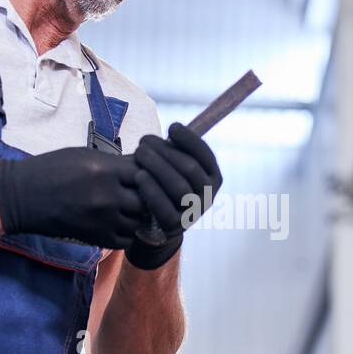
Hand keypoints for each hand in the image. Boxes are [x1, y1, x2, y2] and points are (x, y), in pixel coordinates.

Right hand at [0, 147, 145, 249]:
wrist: (23, 196)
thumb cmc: (51, 170)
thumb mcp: (85, 155)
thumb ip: (115, 163)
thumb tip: (143, 165)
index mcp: (105, 170)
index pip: (146, 172)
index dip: (147, 173)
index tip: (141, 174)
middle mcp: (107, 196)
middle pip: (146, 199)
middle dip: (145, 195)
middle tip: (138, 192)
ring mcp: (103, 219)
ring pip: (138, 221)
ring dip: (137, 215)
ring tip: (127, 208)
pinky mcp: (96, 237)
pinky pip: (126, 239)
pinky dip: (127, 233)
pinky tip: (119, 223)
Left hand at [125, 123, 222, 269]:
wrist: (155, 222)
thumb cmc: (164, 183)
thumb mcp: (175, 165)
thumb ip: (177, 150)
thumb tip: (175, 128)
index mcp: (213, 178)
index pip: (206, 156)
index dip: (190, 140)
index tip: (172, 126)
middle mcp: (207, 196)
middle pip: (190, 169)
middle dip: (166, 151)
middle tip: (144, 140)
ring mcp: (192, 213)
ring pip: (179, 188)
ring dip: (157, 167)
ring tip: (139, 153)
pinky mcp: (174, 227)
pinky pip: (164, 208)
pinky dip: (151, 190)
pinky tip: (139, 176)